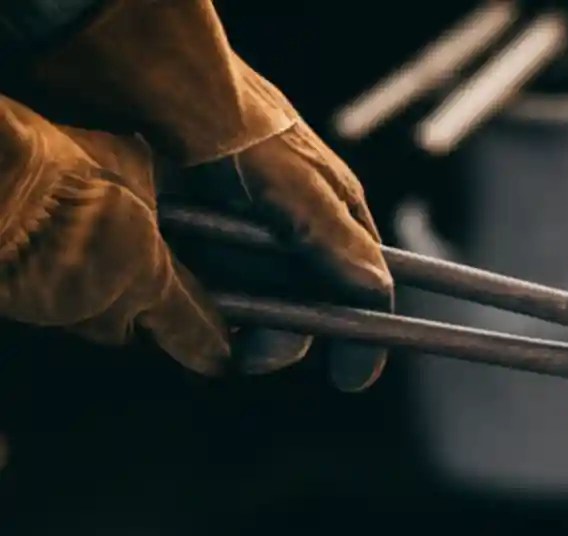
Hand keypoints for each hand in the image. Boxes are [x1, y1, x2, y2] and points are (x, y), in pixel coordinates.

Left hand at [17, 0, 393, 390]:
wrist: (151, 85)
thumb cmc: (235, 126)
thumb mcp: (294, 185)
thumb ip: (334, 240)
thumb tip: (377, 292)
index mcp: (335, 215)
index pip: (365, 287)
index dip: (363, 334)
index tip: (350, 378)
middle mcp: (297, 231)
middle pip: (308, 306)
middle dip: (286, 337)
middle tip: (254, 353)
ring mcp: (250, 237)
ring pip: (261, 304)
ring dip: (243, 323)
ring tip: (216, 322)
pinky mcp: (206, 240)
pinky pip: (216, 290)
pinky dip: (206, 303)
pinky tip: (191, 301)